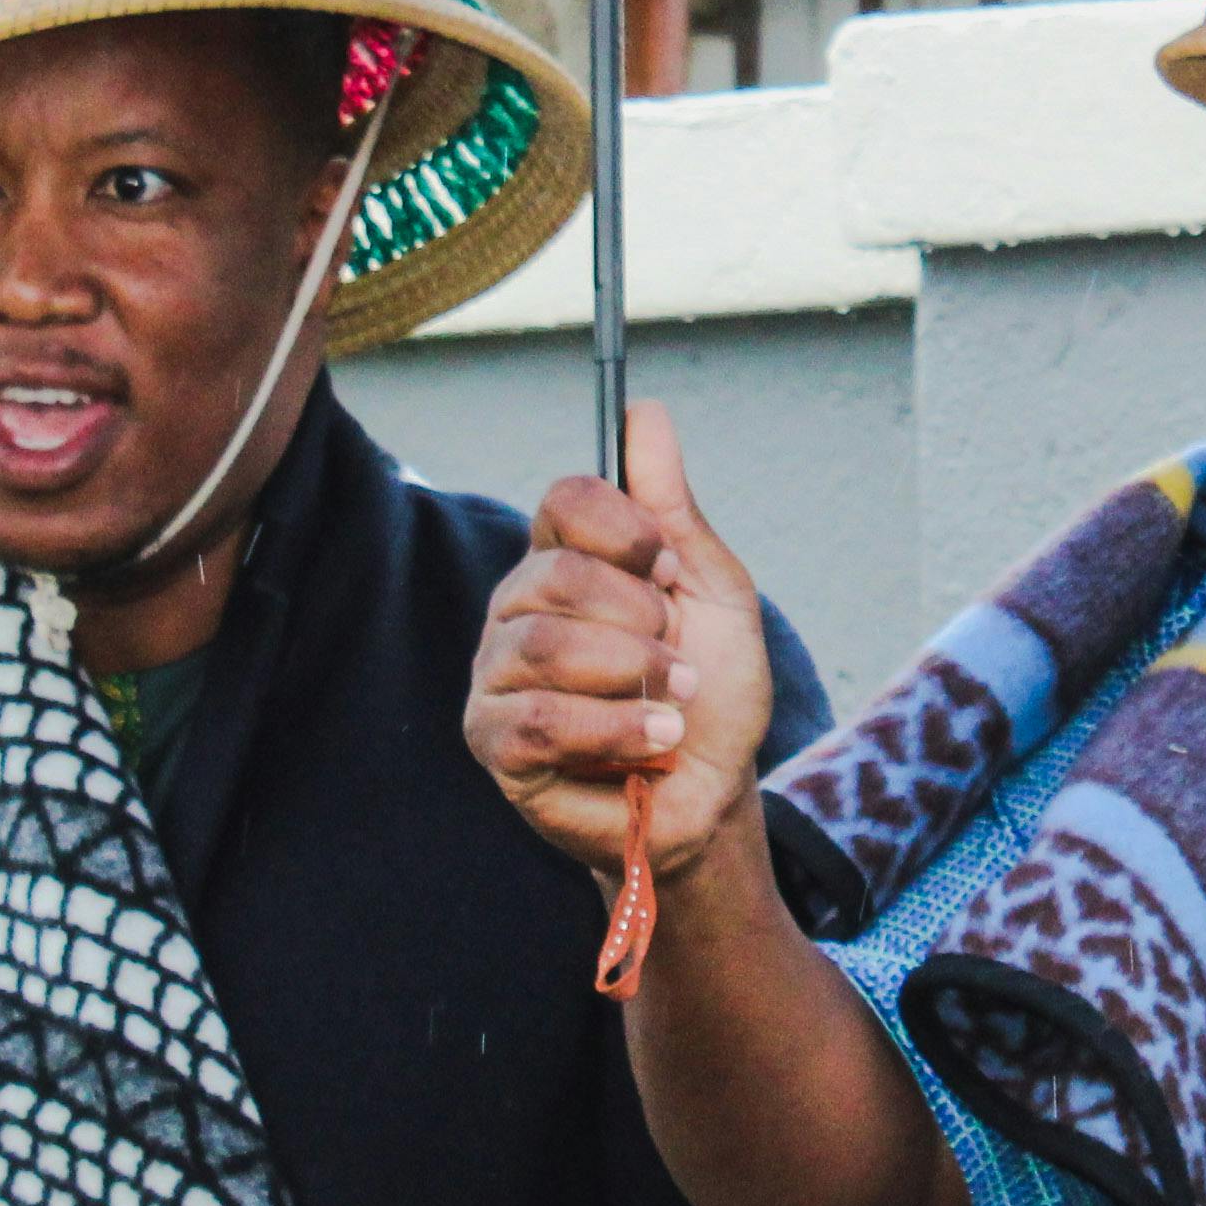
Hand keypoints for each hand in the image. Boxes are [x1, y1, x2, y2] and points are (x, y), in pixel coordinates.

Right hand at [466, 403, 775, 887]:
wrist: (711, 794)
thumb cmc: (710, 693)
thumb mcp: (712, 591)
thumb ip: (672, 507)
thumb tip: (644, 412)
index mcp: (567, 558)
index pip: (568, 499)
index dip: (628, 530)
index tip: (669, 573)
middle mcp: (519, 606)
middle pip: (557, 572)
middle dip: (641, 621)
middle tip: (678, 661)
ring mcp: (498, 672)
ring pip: (546, 645)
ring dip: (635, 678)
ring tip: (674, 706)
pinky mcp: (493, 739)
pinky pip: (537, 718)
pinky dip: (613, 729)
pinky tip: (651, 741)